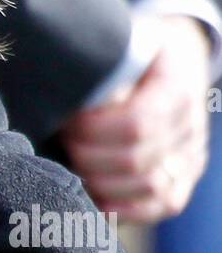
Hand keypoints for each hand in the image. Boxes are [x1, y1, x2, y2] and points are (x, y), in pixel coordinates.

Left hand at [59, 15, 211, 223]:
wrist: (172, 64)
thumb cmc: (136, 55)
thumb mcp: (126, 44)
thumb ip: (106, 66)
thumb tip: (73, 91)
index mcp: (178, 88)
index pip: (137, 123)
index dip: (93, 130)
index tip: (67, 122)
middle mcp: (191, 127)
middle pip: (135, 160)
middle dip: (87, 156)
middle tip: (62, 143)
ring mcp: (189, 158)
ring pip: (147, 187)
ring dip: (99, 183)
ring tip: (71, 165)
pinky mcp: (180, 182)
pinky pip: (157, 206)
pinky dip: (121, 209)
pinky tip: (91, 199)